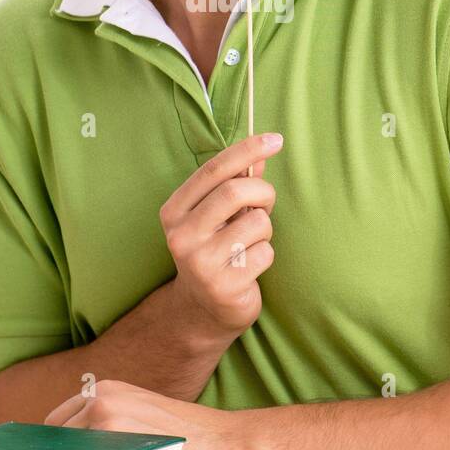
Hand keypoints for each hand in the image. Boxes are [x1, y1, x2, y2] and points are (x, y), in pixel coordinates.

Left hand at [44, 379, 257, 449]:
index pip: (57, 422)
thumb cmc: (189, 439)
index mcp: (107, 390)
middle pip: (55, 440)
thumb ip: (107, 428)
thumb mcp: (142, 418)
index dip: (55, 449)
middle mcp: (101, 400)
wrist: (228, 444)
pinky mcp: (117, 448)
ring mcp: (106, 422)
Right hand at [160, 131, 282, 341]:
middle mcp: (181, 235)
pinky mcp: (223, 286)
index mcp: (174, 210)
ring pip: (256, 224)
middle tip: (266, 204)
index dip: (247, 150)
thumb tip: (262, 150)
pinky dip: (265, 255)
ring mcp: (200, 263)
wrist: (203, 310)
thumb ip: (237, 182)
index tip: (275, 139)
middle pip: (235, 192)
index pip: (213, 170)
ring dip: (265, 229)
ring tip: (251, 243)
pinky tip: (249, 267)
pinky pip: (264, 253)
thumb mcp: (219, 215)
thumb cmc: (215, 249)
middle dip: (262, 192)